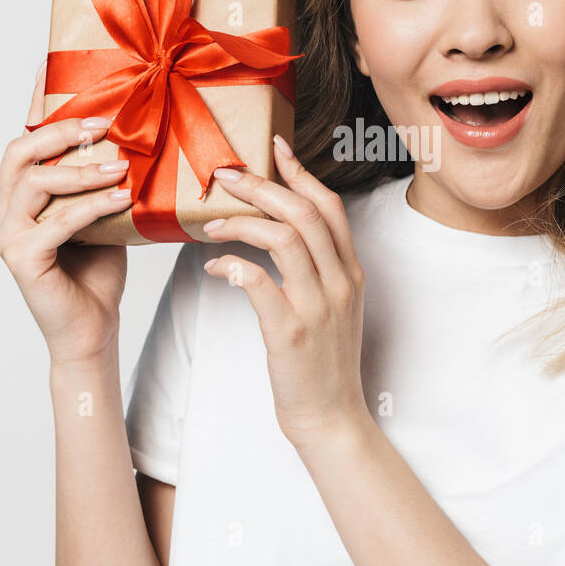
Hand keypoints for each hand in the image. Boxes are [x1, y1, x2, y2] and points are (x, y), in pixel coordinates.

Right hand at [0, 62, 134, 363]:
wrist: (92, 329)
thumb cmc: (97, 272)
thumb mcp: (103, 214)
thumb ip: (100, 181)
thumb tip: (130, 139)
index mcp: (19, 197)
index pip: (23, 141)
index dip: (37, 107)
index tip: (52, 70)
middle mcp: (4, 212)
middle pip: (19, 153)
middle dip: (61, 132)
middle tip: (102, 125)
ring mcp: (8, 236)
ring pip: (35, 183)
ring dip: (82, 170)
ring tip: (120, 166)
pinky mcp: (23, 260)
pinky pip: (57, 222)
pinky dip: (91, 206)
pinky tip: (121, 198)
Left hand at [202, 135, 368, 450]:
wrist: (331, 418)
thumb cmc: (323, 362)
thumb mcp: (334, 307)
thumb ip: (317, 269)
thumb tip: (276, 231)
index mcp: (352, 272)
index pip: (330, 207)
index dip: (301, 172)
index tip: (274, 147)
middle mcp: (340, 283)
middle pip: (304, 213)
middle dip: (262, 186)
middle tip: (227, 176)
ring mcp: (318, 307)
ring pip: (284, 239)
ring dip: (243, 222)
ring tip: (212, 223)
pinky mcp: (290, 333)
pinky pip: (259, 283)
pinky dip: (232, 266)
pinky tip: (214, 268)